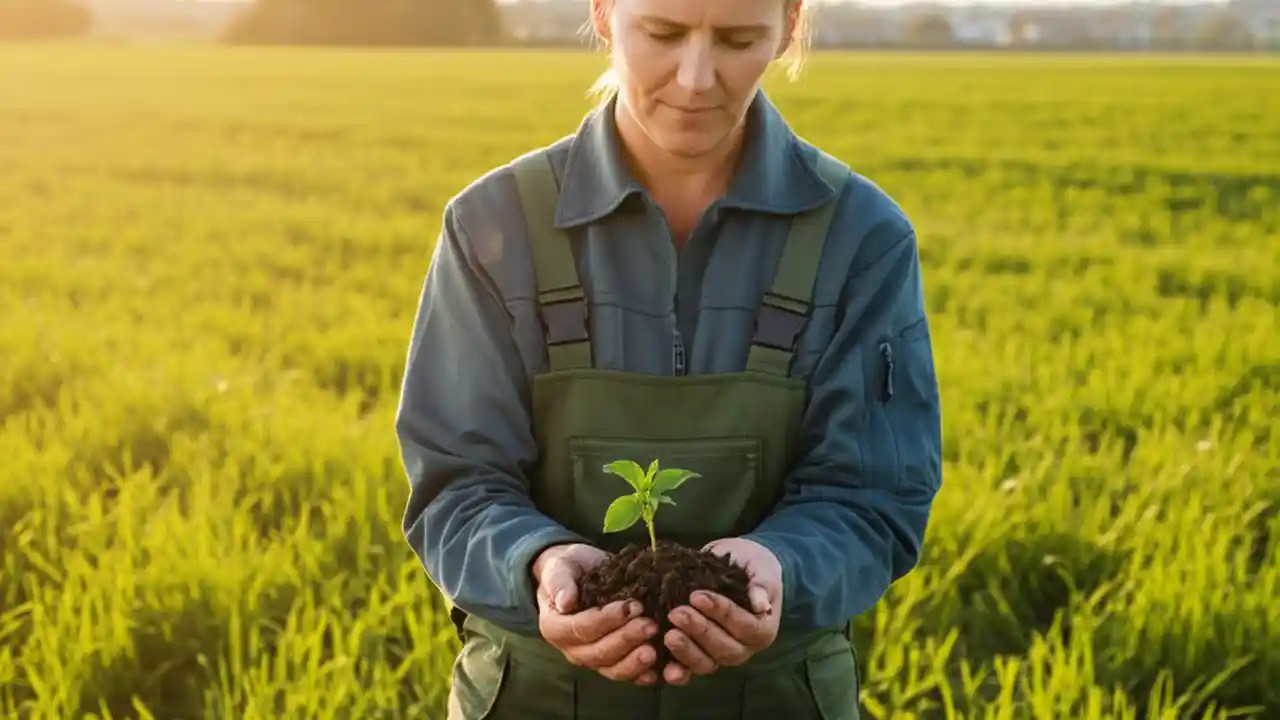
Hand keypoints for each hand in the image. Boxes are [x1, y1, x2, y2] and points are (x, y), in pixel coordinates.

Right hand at [532, 543, 660, 685]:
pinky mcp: (610, 661)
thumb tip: (565, 603)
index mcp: (555, 627)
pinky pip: (624, 674)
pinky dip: (640, 675)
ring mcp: (592, 658)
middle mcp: (572, 648)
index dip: (606, 620)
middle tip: (650, 625)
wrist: (579, 573)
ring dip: (634, 661)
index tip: (631, 607)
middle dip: (626, 640)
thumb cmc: (568, 569)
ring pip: (612, 668)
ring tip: (654, 650)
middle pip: (599, 652)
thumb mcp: (559, 567)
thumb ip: (559, 582)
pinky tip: (657, 672)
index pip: (581, 629)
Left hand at [662, 537, 782, 685]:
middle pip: (724, 649)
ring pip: (705, 663)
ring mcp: (720, 655)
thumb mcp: (760, 567)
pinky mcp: (700, 655)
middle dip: (699, 631)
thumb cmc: (751, 565)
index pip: (744, 626)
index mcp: (762, 629)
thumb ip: (761, 584)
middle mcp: (744, 648)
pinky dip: (677, 670)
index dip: (721, 613)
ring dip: (686, 651)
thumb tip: (761, 605)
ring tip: (669, 634)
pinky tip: (664, 668)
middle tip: (676, 613)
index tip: (698, 596)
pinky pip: (688, 669)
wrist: (735, 564)